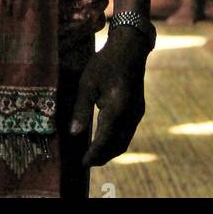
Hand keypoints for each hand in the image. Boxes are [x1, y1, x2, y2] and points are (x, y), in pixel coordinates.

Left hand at [69, 30, 146, 167]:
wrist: (129, 49)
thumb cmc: (105, 63)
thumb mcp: (87, 84)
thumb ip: (81, 109)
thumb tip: (73, 133)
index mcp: (117, 110)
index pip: (104, 141)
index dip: (93, 154)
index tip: (82, 164)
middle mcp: (130, 116)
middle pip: (117, 146)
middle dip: (102, 157)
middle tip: (87, 162)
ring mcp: (137, 114)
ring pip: (124, 141)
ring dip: (110, 150)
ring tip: (95, 155)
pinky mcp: (138, 110)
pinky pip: (128, 132)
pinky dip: (117, 141)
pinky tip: (106, 139)